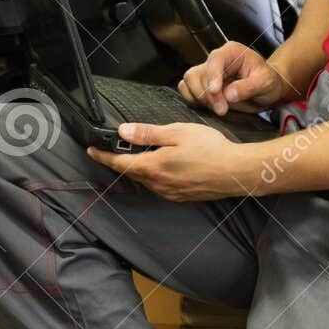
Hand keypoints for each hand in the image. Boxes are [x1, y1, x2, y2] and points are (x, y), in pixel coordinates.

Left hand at [87, 121, 263, 200]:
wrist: (236, 171)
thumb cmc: (210, 150)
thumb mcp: (176, 133)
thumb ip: (147, 134)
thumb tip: (123, 132)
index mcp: (154, 167)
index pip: (119, 163)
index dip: (102, 156)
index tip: (92, 150)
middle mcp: (158, 184)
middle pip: (131, 172)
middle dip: (121, 160)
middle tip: (116, 146)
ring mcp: (170, 193)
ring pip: (146, 179)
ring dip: (140, 168)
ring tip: (144, 153)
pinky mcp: (180, 196)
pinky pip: (160, 186)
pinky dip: (155, 174)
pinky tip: (166, 164)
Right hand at [176, 41, 285, 115]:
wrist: (267, 91)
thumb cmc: (268, 82)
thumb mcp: (265, 82)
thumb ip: (248, 87)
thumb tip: (229, 95)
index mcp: (232, 52)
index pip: (215, 59)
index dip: (212, 75)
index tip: (215, 91)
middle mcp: (217, 60)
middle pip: (200, 73)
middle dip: (209, 94)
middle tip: (222, 109)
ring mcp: (207, 72)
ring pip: (190, 81)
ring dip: (200, 98)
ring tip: (219, 108)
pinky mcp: (202, 85)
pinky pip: (187, 90)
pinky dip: (193, 100)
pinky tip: (209, 106)